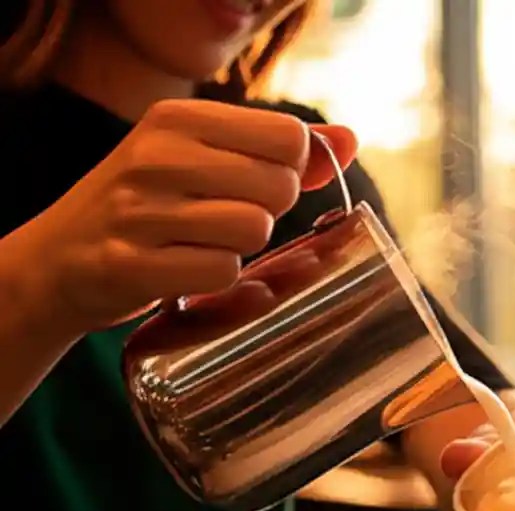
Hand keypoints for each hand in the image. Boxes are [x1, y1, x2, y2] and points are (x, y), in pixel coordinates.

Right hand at [21, 98, 357, 333]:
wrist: (58, 259)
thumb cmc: (149, 205)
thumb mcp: (202, 158)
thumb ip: (278, 149)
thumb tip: (349, 141)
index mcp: (178, 118)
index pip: (289, 136)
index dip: (290, 170)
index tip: (256, 184)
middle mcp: (157, 156)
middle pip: (280, 186)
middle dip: (269, 212)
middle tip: (224, 219)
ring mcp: (140, 210)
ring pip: (255, 231)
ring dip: (243, 249)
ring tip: (202, 243)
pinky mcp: (131, 263)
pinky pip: (223, 272)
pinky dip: (218, 280)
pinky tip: (186, 269)